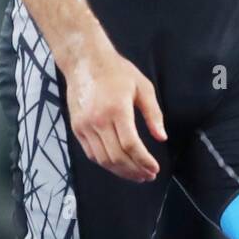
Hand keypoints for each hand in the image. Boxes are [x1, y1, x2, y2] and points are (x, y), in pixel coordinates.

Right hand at [65, 48, 165, 182]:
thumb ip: (153, 114)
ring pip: (102, 159)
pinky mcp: (77, 129)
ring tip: (136, 175)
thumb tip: (162, 137)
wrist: (85, 62)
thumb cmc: (117, 72)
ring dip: (120, 171)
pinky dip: (106, 163)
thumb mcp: (143, 87)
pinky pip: (91, 153)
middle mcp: (98, 121)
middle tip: (148, 176)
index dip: (143, 161)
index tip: (155, 169)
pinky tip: (118, 166)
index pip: (131, 145)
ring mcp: (85, 126)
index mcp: (117, 110)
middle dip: (134, 170)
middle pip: (116, 156)